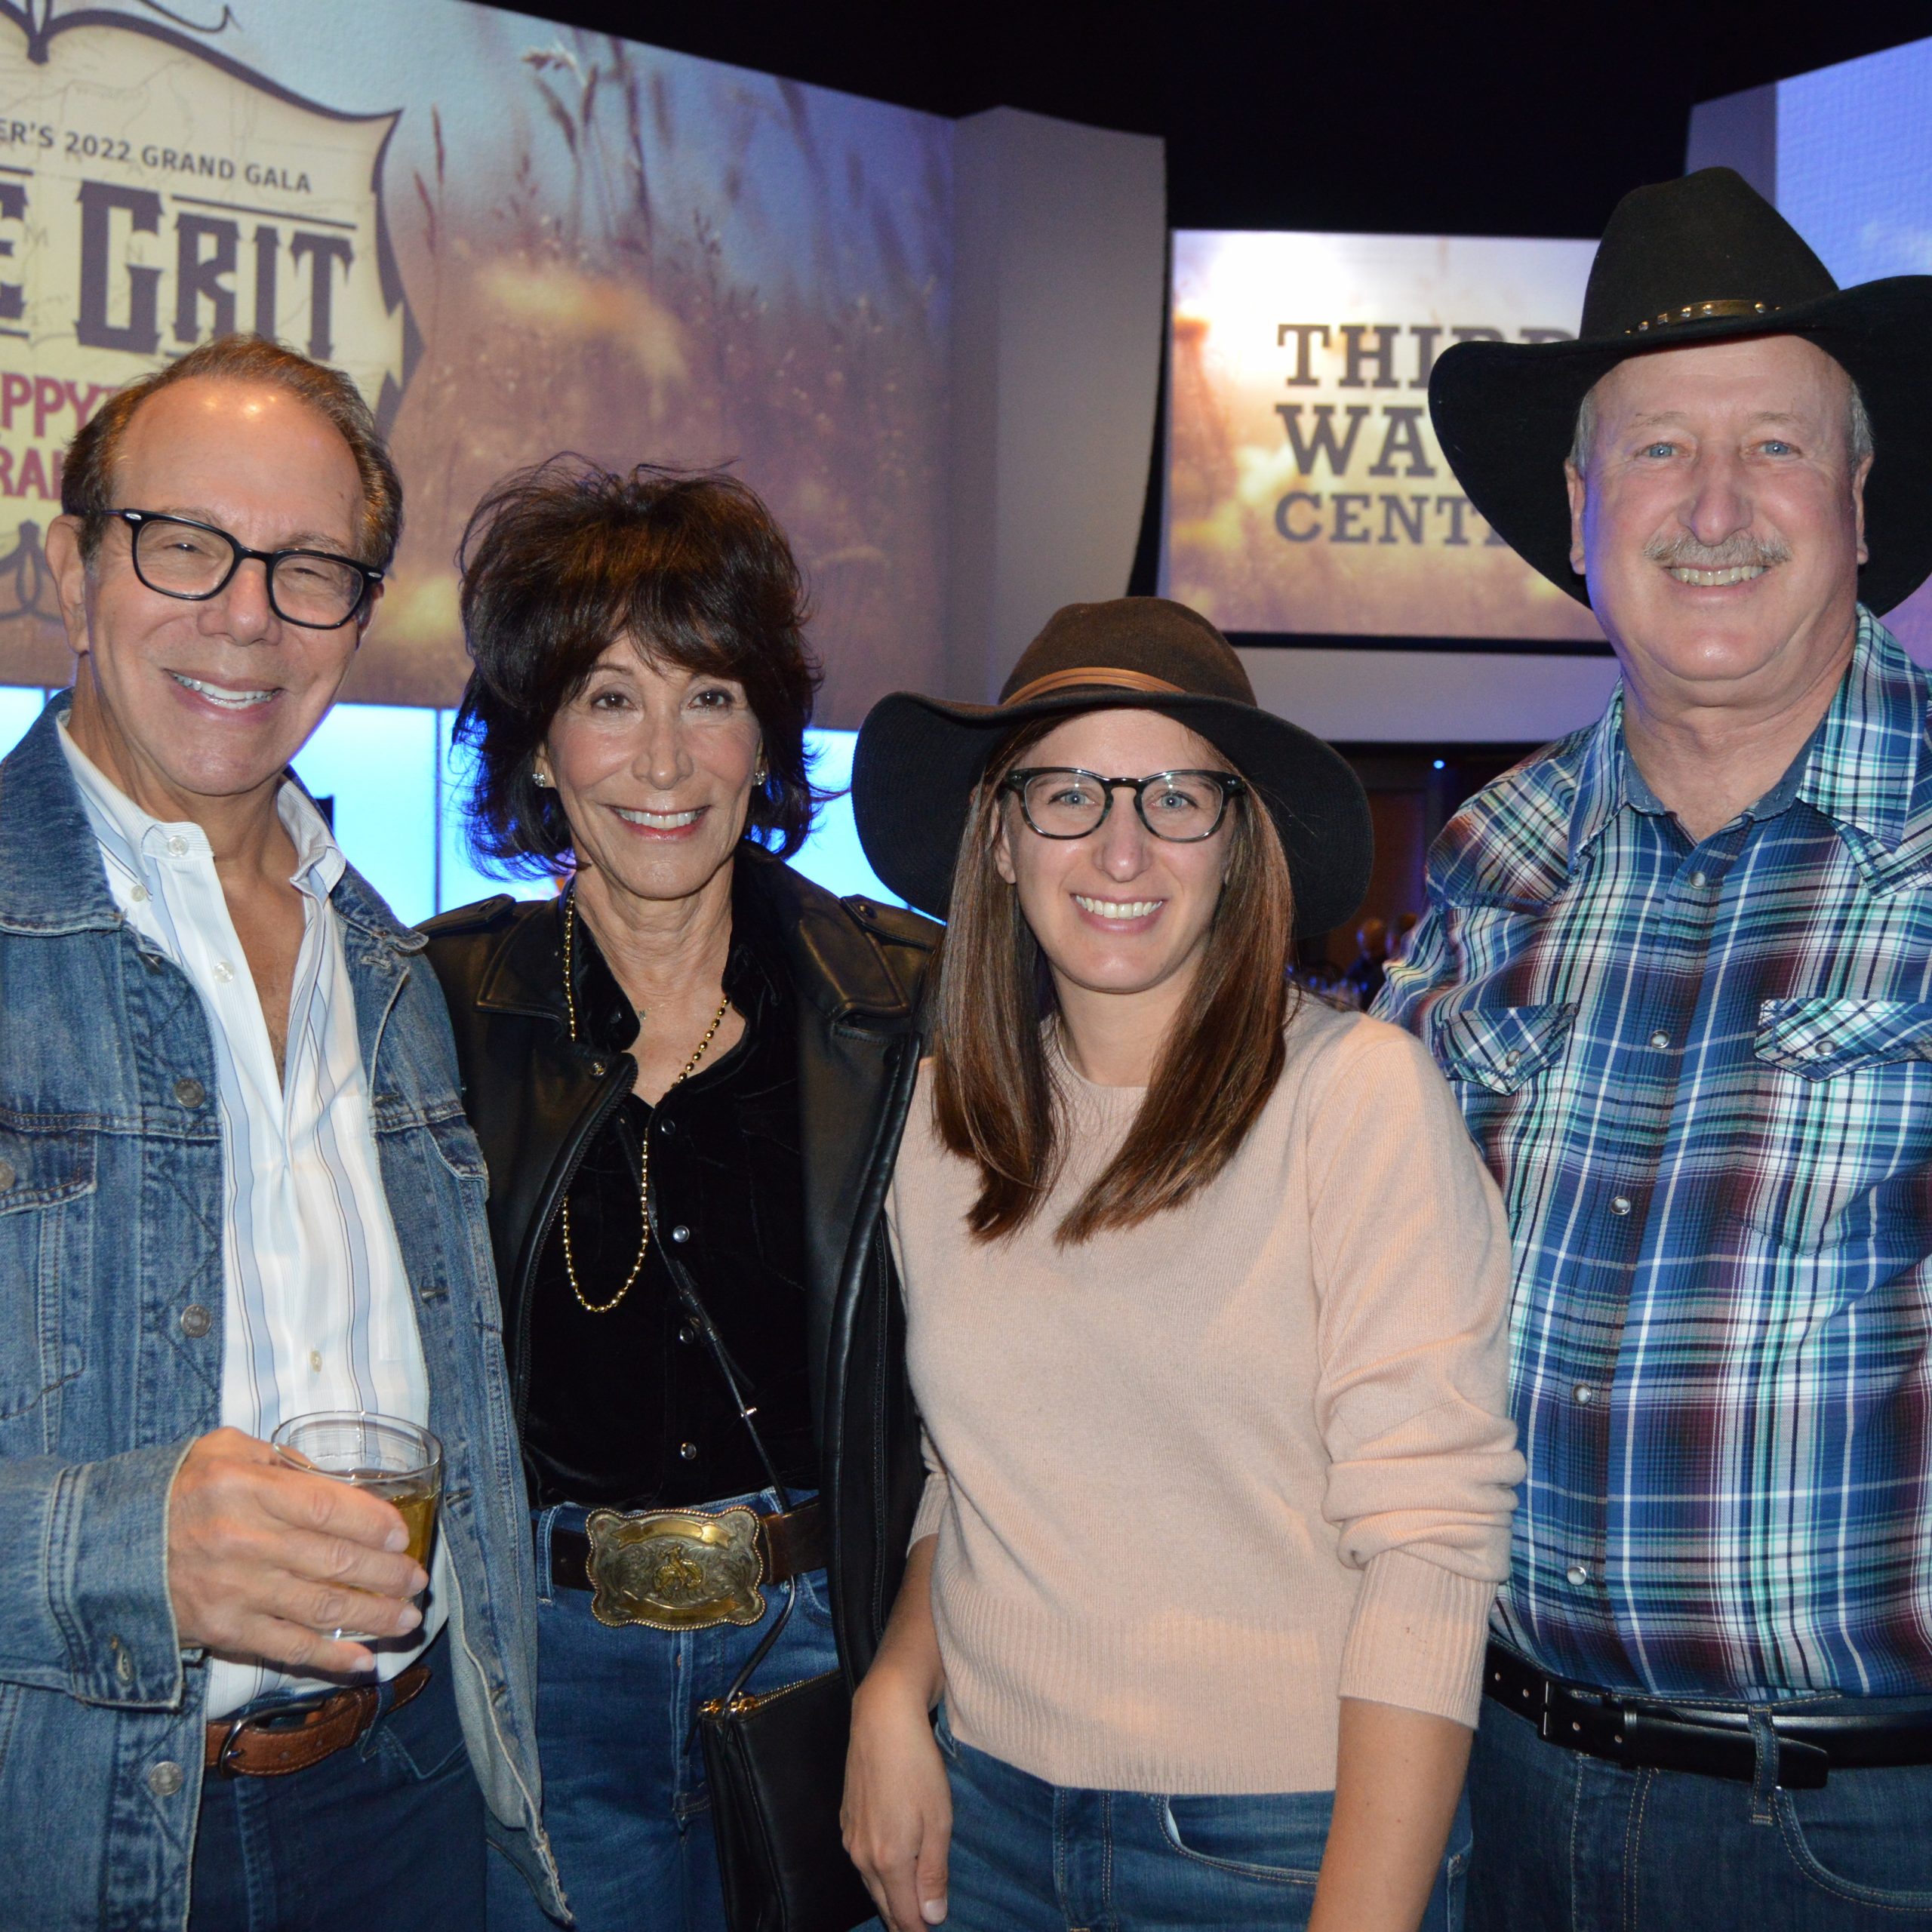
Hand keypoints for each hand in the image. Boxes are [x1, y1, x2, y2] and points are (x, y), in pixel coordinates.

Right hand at [167, 1428, 426, 1676]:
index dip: (370, 1523)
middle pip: (332, 1561)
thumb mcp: (223, 1450)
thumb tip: (334, 1480)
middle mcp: (242, 1541)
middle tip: (419, 1580)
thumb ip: (280, 1460)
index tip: (402, 1535)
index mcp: (244, 1488)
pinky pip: (287, 1647)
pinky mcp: (225, 1630)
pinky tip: (364, 1660)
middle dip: (386, 1575)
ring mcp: (234, 1590)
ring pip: (320, 1607)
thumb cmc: (176, 1491)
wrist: (107, 1549)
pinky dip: (330, 1656)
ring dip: (373, 1616)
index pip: (324, 1507)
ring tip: (408, 1618)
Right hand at [843, 1668, 952, 1929]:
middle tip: (925, 1924)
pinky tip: (892, 1866)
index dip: (921, 1929)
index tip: (936, 1929)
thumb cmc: (917, 1767)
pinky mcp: (846, 1819)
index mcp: (888, 1861)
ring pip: (872, 1883)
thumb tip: (932, 1917)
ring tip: (911, 1904)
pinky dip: (879, 1872)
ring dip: (891, 1897)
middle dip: (905, 1920)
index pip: (905, 1916)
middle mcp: (863, 1856)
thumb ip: (933, 1873)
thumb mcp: (939, 1821)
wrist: (882, 1720)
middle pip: (885, 1906)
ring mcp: (851, 1837)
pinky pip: (863, 1860)